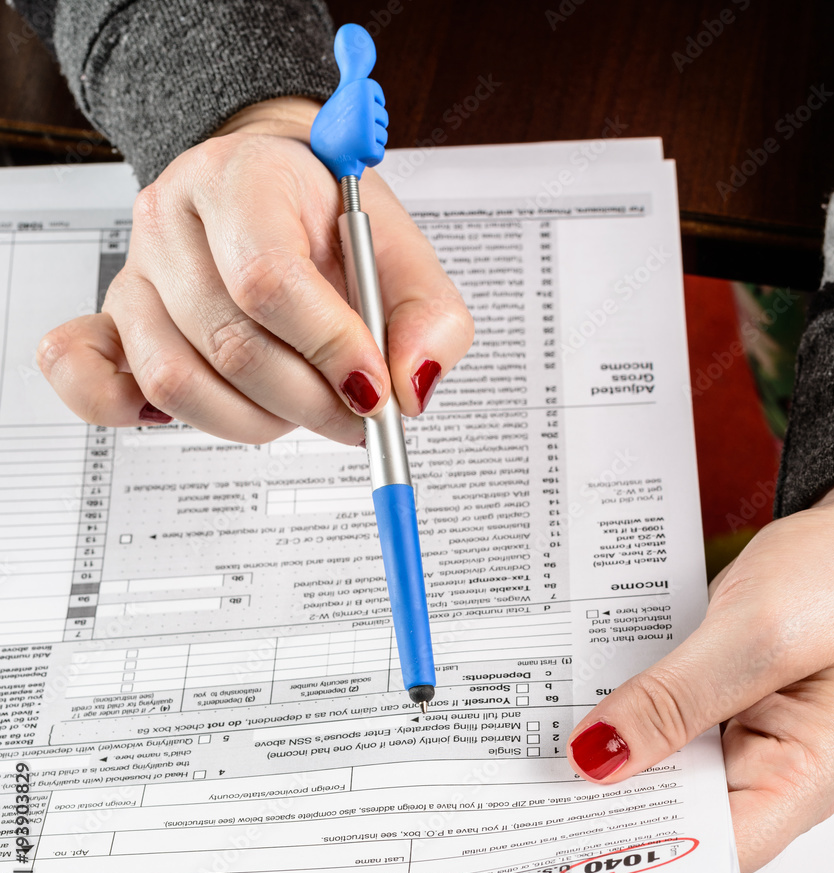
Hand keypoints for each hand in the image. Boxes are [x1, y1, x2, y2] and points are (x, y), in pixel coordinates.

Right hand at [37, 97, 472, 442]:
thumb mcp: (404, 257)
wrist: (277, 195)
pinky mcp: (115, 324)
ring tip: (303, 405)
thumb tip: (410, 390)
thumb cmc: (333, 225)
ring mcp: (135, 275)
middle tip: (356, 415)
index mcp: (242, 180)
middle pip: (228, 343)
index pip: (268, 280)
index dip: (329, 349)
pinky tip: (210, 411)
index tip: (374, 390)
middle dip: (309, 402)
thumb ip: (430, 320)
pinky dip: (134, 416)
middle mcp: (172, 221)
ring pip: (177, 381)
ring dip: (257, 420)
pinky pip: (91, 383)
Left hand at [566, 465, 833, 872]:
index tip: (561, 831)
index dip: (634, 851)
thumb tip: (598, 757)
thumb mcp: (758, 635)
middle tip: (531, 777)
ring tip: (540, 735)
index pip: (709, 852)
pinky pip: (665, 717)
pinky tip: (583, 695)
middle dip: (607, 796)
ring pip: (663, 764)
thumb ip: (677, 700)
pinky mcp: (724, 697)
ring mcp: (745, 732)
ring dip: (611, 748)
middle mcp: (772, 768)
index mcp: (800, 778)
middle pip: (676, 812)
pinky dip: (628, 707)